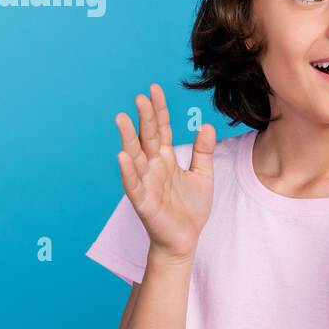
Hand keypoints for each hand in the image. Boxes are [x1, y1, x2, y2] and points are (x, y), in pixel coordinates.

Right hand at [112, 82, 214, 261]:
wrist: (185, 239)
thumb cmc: (190, 208)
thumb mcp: (203, 175)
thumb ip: (203, 151)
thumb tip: (207, 125)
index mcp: (167, 159)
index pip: (162, 129)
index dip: (159, 110)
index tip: (155, 89)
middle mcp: (154, 167)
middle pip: (147, 138)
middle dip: (144, 118)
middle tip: (141, 97)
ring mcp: (147, 183)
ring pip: (135, 157)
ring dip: (128, 139)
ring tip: (122, 118)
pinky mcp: (144, 201)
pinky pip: (133, 185)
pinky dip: (127, 171)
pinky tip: (122, 156)